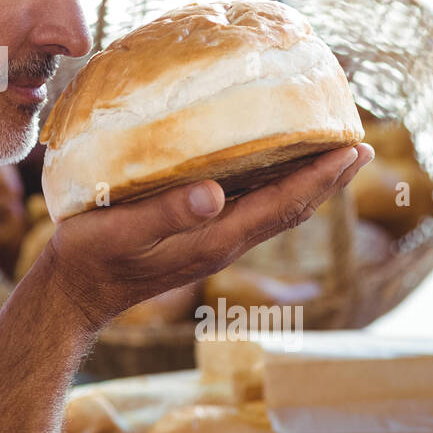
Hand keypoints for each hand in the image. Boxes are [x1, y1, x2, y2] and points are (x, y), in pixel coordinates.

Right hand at [40, 143, 374, 330]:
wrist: (73, 294)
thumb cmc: (90, 258)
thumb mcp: (122, 232)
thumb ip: (166, 213)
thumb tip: (215, 192)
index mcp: (215, 238)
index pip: (283, 204)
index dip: (322, 177)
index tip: (356, 148)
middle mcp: (224, 240)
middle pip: (291, 207)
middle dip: (327, 176)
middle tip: (359, 139)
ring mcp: (213, 240)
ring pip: (274, 207)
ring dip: (306, 179)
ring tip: (329, 147)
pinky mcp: (197, 234)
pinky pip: (251, 206)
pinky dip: (274, 182)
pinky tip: (269, 162)